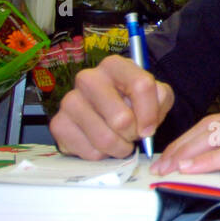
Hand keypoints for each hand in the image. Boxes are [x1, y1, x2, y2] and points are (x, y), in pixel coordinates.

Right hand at [50, 55, 174, 159]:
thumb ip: (161, 100)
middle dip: (132, 134)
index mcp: (115, 65)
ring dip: (119, 148)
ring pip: (105, 139)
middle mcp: (88, 78)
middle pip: (121, 119)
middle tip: (132, 134)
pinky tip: (101, 144)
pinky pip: (89, 151)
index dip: (150, 113)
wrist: (101, 115)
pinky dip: (101, 155)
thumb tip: (149, 121)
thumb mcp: (155, 95)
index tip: (150, 128)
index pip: (141, 85)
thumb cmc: (131, 102)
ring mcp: (70, 100)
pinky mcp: (59, 124)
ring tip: (120, 141)